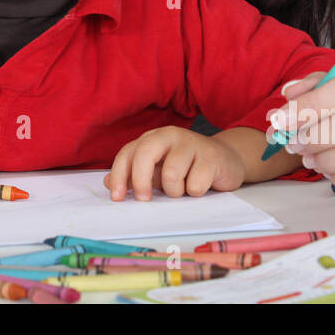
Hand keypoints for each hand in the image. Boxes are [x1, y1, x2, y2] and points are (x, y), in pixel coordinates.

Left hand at [103, 126, 246, 201]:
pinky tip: (203, 184)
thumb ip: (134, 175)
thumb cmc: (187, 167)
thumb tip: (107, 183)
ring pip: (171, 175)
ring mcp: (192, 144)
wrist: (226, 160)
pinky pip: (195, 185)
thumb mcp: (158, 170)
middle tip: (145, 199)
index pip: (128, 153)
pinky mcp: (212, 157)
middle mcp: (170, 135)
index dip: (119, 176)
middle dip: (141, 181)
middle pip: (145, 155)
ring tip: (184, 188)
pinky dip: (196, 193)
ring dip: (175, 191)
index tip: (117, 198)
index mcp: (153, 138)